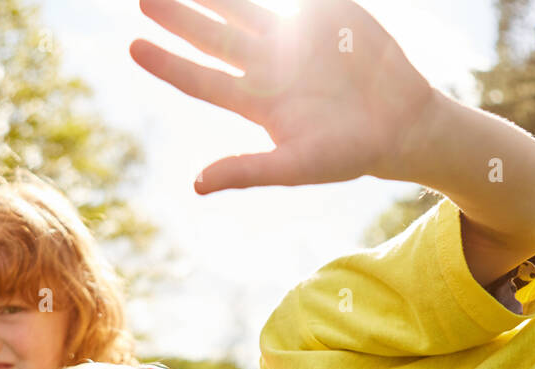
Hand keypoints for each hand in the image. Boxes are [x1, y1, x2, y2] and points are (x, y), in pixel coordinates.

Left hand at [130, 0, 437, 192]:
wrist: (401, 124)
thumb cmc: (348, 154)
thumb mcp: (297, 167)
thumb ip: (248, 171)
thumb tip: (196, 186)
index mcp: (256, 102)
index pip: (201, 79)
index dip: (167, 64)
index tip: (133, 47)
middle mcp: (266, 66)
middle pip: (212, 36)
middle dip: (178, 15)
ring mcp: (293, 39)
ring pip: (243, 8)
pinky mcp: (322, 17)